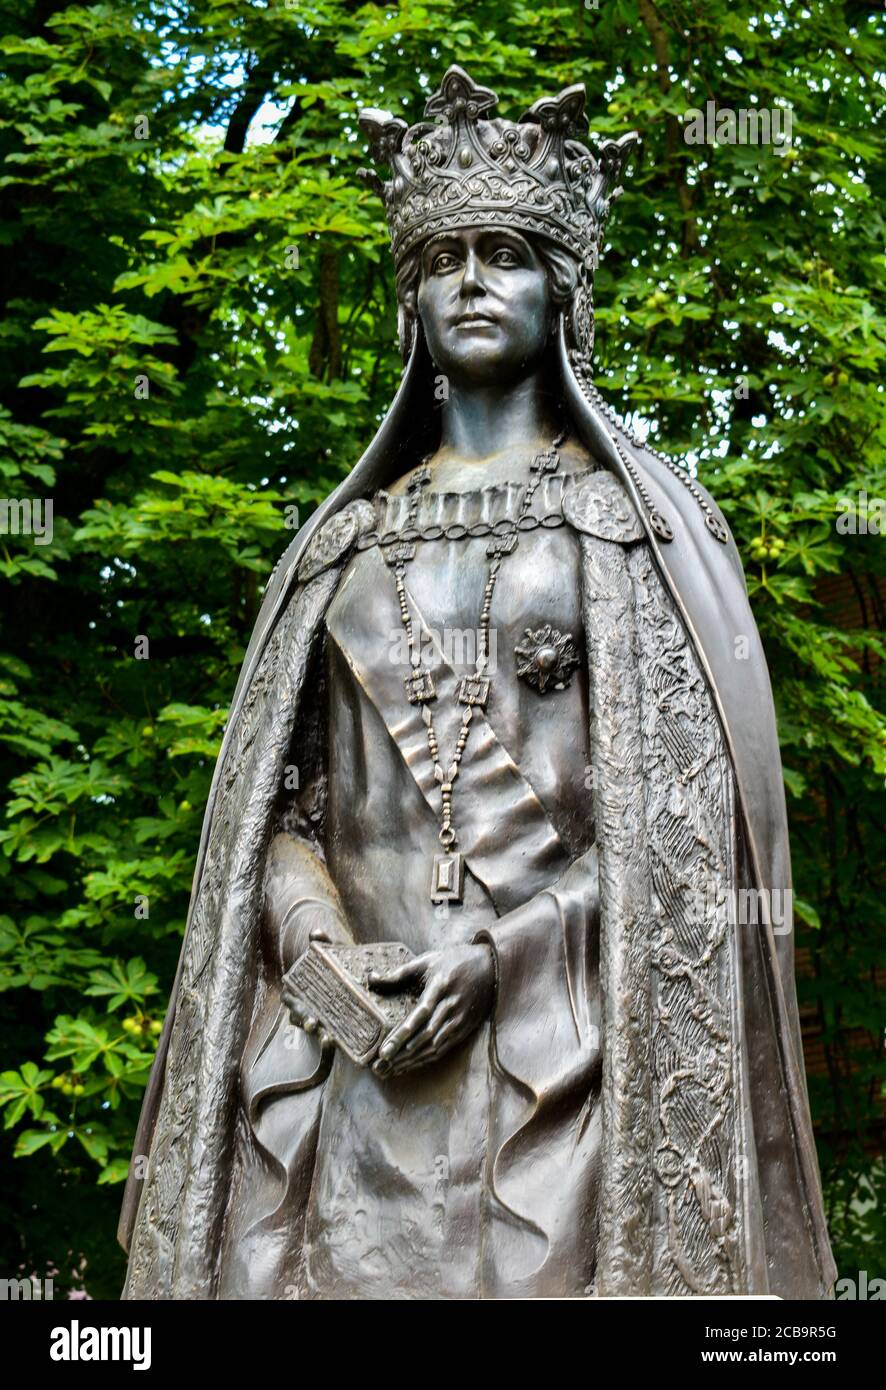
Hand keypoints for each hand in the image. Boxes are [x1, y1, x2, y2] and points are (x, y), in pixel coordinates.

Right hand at [280, 925, 335, 1049]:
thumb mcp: (333, 955)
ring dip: (319, 1037)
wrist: (358, 981)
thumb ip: (324, 944)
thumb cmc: (338, 967)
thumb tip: (316, 933)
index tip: (304, 1009)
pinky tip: (342, 1044)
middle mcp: (304, 1009)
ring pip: (313, 1032)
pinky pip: (328, 1043)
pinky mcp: (332, 1032)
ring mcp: (317, 1022)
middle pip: (300, 1019)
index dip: (294, 1006)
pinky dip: (332, 1047)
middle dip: (306, 1023)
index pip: (290, 1000)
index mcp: (299, 991)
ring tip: (329, 1038)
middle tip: (315, 1026)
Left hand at [368, 942, 494, 1076]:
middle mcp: (451, 1006)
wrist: (491, 968)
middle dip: (401, 1053)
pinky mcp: (464, 1029)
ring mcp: (459, 1020)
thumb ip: (398, 973)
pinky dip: (426, 1059)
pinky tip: (410, 1065)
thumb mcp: (427, 961)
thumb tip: (370, 979)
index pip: (419, 1015)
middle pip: (424, 1036)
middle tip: (380, 1065)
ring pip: (433, 1046)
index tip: (384, 1050)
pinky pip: (443, 1049)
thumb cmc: (454, 962)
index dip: (401, 1034)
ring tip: (390, 1070)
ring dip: (412, 1061)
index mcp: (440, 987)